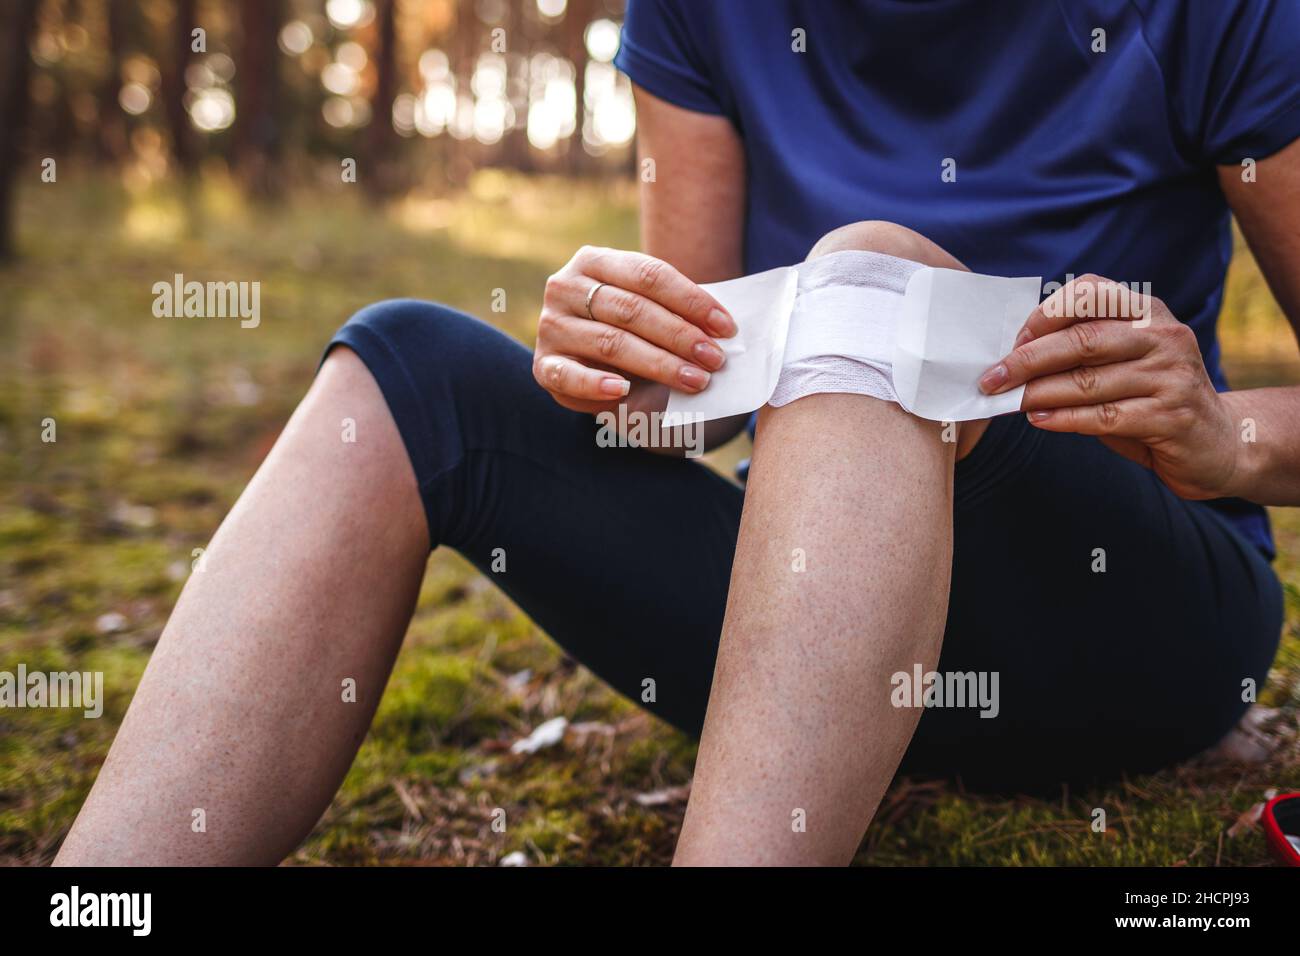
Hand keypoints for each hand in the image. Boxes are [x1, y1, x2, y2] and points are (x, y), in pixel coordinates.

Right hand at [533, 246, 735, 415]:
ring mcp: (552, 326)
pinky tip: (624, 390)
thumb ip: (674, 311)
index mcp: (594, 260)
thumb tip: (723, 331)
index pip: (649, 275)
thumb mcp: (648, 308)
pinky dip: (597, 384)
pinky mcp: (544, 364)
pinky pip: (570, 376)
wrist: (586, 359)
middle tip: (714, 359)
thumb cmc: (628, 328)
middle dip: (680, 335)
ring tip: (695, 380)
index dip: (691, 300)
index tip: (727, 328)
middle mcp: (565, 287)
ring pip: (611, 343)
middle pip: (631, 309)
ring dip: (658, 363)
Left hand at [978, 274, 1239, 499]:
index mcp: (1147, 312)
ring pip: (1089, 381)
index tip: (1011, 342)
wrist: (1217, 443)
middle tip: (991, 378)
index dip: (1045, 315)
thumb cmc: (1150, 399)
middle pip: (1083, 340)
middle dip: (1028, 360)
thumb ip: (1082, 352)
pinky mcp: (1172, 416)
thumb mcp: (1121, 362)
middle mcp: (1163, 336)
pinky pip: (1106, 416)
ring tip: (1009, 401)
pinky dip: (1065, 418)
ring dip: (1039, 393)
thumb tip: (1012, 357)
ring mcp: (1172, 376)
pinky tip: (1039, 420)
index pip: (1091, 292)